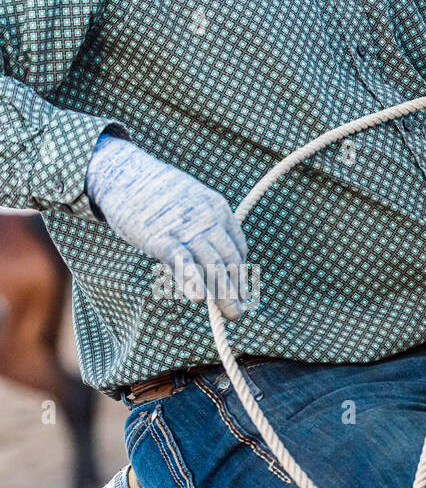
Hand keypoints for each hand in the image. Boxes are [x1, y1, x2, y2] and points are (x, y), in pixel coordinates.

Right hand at [86, 134, 250, 319]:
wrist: (123, 173)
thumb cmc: (157, 193)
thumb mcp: (190, 202)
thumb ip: (203, 229)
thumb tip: (211, 261)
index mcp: (218, 208)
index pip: (238, 247)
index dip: (239, 272)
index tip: (239, 289)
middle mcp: (207, 219)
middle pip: (229, 261)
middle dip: (236, 289)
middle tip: (238, 313)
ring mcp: (185, 229)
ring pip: (211, 266)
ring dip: (223, 294)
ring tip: (230, 314)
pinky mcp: (161, 238)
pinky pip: (183, 264)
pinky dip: (193, 282)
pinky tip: (199, 299)